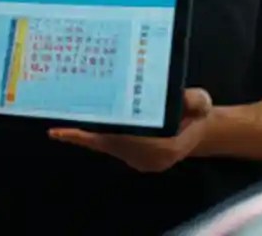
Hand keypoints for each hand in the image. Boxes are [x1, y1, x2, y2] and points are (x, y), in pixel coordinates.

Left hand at [49, 89, 213, 172]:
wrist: (195, 129)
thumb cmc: (195, 113)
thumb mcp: (201, 103)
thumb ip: (197, 102)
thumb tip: (189, 100)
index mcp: (166, 148)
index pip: (135, 141)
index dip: (111, 135)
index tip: (92, 129)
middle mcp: (147, 159)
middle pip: (113, 143)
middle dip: (90, 132)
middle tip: (64, 122)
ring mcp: (136, 160)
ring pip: (105, 146)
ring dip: (84, 136)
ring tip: (59, 127)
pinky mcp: (127, 156)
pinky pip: (103, 147)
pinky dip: (83, 140)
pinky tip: (60, 133)